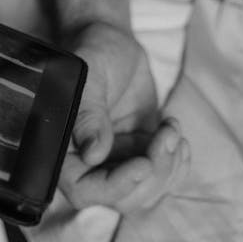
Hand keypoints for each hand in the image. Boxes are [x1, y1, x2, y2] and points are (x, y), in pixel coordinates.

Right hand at [58, 22, 187, 210]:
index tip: (144, 163)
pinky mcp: (140, 154)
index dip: (116, 185)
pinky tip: (174, 132)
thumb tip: (93, 154)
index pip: (85, 190)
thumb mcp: (89, 75)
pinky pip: (164, 177)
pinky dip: (178, 162)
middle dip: (153, 172)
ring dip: (169, 165)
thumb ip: (88, 113)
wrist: (114, 43)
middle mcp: (88, 163)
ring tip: (172, 128)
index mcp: (64, 149)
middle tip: (166, 134)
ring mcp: (117, 161)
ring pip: (147, 191)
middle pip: (123, 197)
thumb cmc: (94, 53)